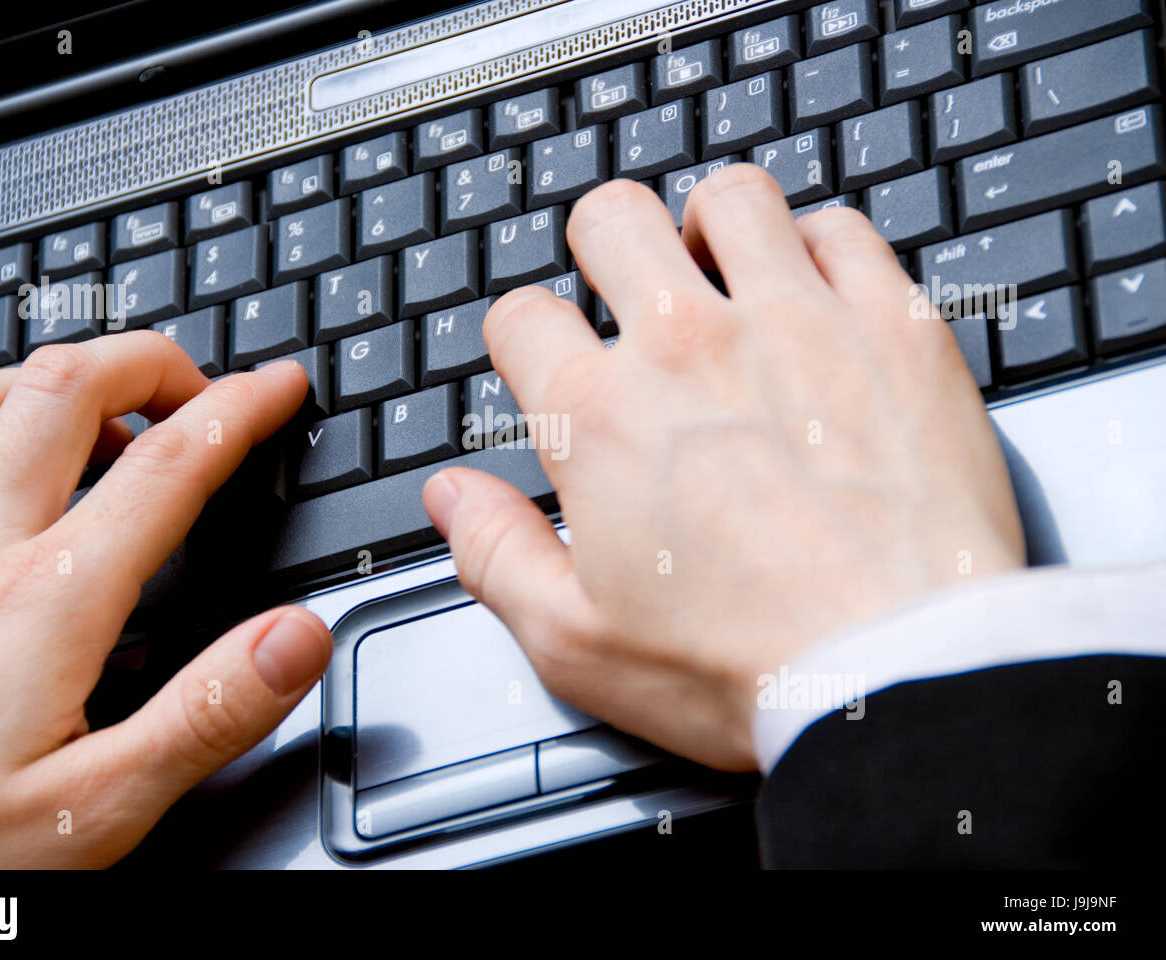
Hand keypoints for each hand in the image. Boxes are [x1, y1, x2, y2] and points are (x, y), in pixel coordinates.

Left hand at [0, 332, 331, 865]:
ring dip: (60, 380)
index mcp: (49, 603)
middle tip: (199, 389)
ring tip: (109, 414)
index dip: (241, 410)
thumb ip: (208, 714)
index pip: (170, 465)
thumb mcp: (97, 808)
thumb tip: (296, 635)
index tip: (279, 388)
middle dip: (150, 362)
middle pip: (68, 389)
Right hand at [422, 165, 1024, 770]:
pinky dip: (819, 249)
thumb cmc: (743, 668)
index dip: (525, 334)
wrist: (900, 671)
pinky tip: (817, 292)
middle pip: (612, 219)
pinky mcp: (892, 325)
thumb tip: (452, 497)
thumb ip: (496, 556)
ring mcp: (797, 321)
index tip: (548, 355)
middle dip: (604, 245)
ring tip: (724, 274)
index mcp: (601, 416)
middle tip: (626, 288)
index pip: (522, 316)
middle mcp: (688, 346)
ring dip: (711, 228)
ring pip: (729, 199)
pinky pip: (842, 230)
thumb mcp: (576, 643)